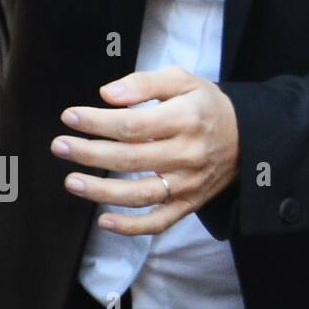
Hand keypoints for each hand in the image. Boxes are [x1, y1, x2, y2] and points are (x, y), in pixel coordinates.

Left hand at [50, 66, 240, 236]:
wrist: (248, 136)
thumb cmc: (206, 106)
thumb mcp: (184, 81)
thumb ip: (145, 83)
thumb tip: (107, 94)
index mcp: (187, 119)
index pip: (133, 124)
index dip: (97, 122)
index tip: (70, 117)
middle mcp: (189, 153)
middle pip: (131, 158)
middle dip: (90, 153)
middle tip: (59, 145)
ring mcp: (189, 182)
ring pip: (141, 194)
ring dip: (101, 191)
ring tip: (71, 181)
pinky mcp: (190, 203)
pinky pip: (159, 222)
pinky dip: (131, 227)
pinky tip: (104, 221)